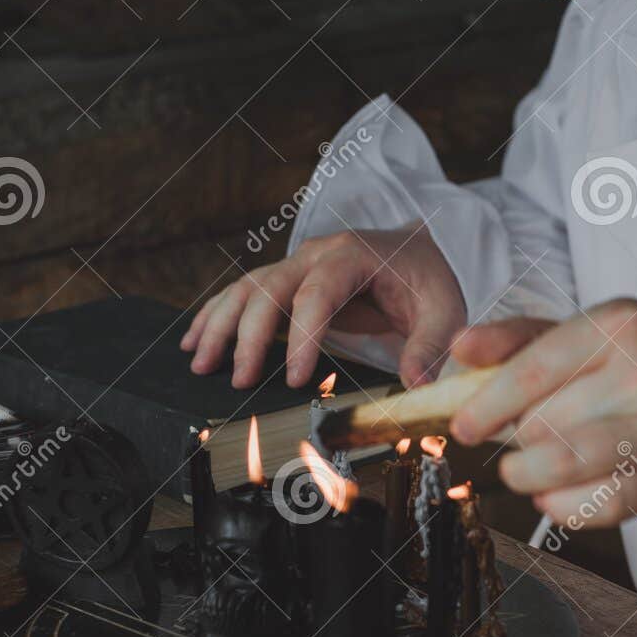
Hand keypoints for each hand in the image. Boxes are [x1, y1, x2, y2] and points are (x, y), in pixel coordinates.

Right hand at [180, 224, 465, 389]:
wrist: (417, 251)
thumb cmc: (427, 280)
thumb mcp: (443, 310)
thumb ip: (429, 345)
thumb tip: (416, 385)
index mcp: (354, 255)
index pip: (320, 293)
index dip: (305, 336)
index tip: (297, 378)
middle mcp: (317, 254)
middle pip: (271, 286)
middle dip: (249, 334)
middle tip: (238, 379)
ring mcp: (295, 263)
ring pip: (247, 287)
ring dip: (219, 324)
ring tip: (199, 362)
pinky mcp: (285, 279)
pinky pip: (243, 293)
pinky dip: (216, 315)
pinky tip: (193, 342)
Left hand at [448, 299, 636, 526]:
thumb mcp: (600, 332)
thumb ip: (524, 337)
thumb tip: (460, 348)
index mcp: (621, 326)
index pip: (532, 369)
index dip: (485, 404)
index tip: (461, 425)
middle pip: (541, 421)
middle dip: (514, 436)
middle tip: (518, 436)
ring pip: (559, 465)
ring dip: (526, 474)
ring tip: (523, 469)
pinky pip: (590, 506)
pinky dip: (561, 506)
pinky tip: (556, 494)